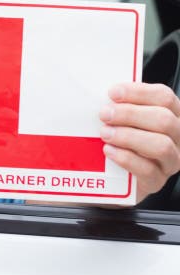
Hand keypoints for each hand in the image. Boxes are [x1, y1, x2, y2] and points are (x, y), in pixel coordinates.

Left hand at [100, 82, 179, 203]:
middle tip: (104, 114)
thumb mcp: (121, 119)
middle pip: (164, 120)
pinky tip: (109, 151)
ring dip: (128, 136)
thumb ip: (118, 106)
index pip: (164, 97)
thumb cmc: (118, 138)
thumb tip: (103, 96)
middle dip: (130, 114)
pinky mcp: (157, 181)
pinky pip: (148, 170)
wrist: (113, 174)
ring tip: (105, 133)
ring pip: (161, 145)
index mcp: (172, 115)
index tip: (113, 93)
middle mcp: (177, 137)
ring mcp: (171, 161)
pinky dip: (126, 158)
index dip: (139, 92)